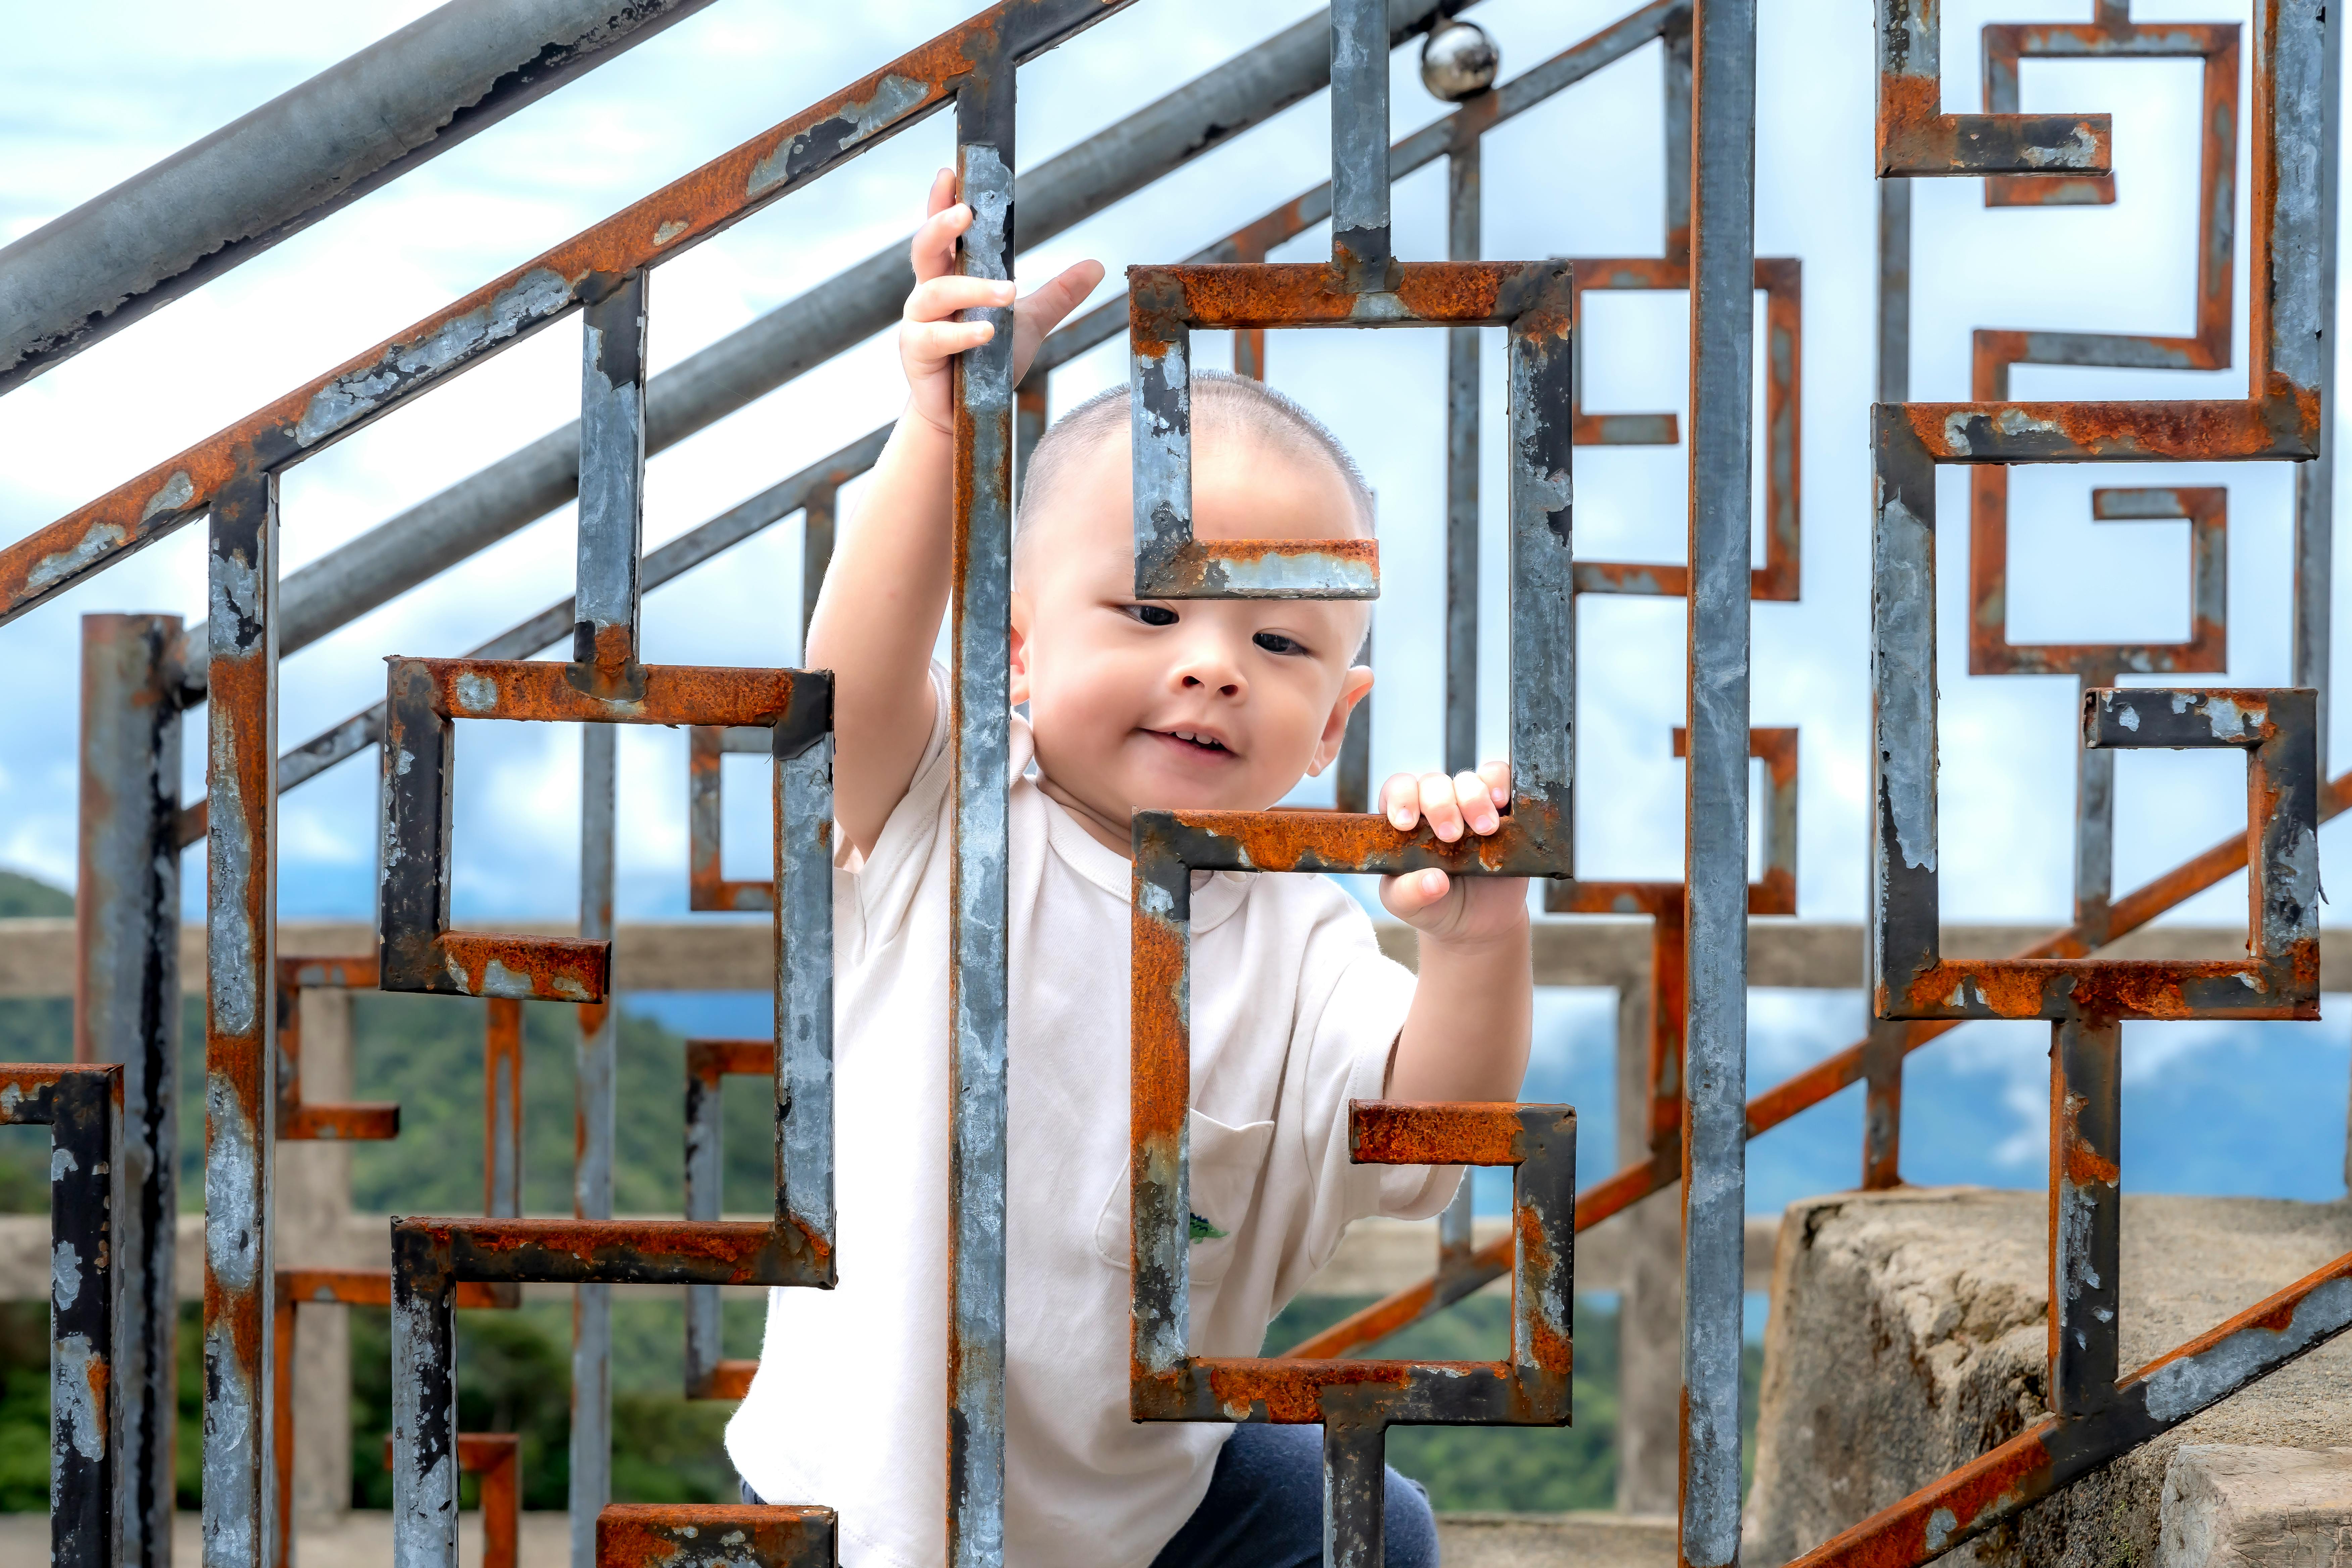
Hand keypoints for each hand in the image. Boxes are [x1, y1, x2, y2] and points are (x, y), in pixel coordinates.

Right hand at [901, 169, 1103, 435]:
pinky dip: (962, 333)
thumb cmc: (989, 362)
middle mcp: (928, 293)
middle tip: (966, 212)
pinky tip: (987, 333)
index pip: (943, 232)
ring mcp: (918, 323)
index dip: (941, 202)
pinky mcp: (916, 353)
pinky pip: (935, 337)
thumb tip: (1097, 265)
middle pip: (925, 249)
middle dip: (941, 226)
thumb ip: (1056, 294)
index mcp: (950, 276)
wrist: (966, 414)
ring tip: (1008, 292)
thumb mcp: (1028, 322)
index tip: (950, 173)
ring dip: (971, 288)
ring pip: (935, 292)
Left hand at [1376, 763, 1527, 947]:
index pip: (1397, 789)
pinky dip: (1500, 783)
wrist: (1478, 922)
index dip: (1401, 798)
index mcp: (1405, 820)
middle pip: (1433, 782)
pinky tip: (1501, 803)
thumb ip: (1410, 893)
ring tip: (1485, 830)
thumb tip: (1433, 881)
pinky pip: (1500, 777)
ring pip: (1468, 779)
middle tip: (1451, 836)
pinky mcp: (1502, 809)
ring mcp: (1469, 804)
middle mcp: (1435, 805)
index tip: (1406, 824)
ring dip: (1474, 799)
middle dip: (1441, 805)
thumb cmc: (1434, 905)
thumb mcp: (1409, 906)